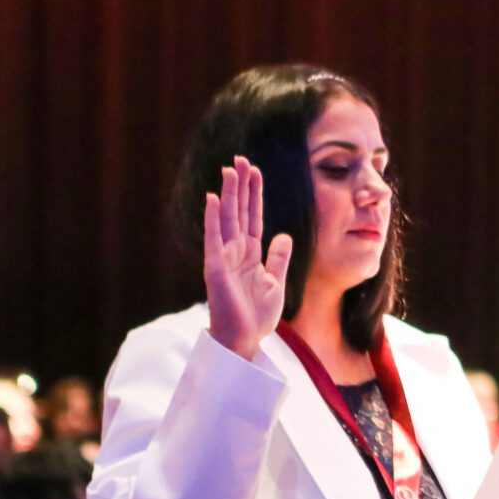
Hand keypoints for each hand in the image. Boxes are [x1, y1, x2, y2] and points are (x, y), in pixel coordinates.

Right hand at [203, 156, 292, 360]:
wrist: (245, 338)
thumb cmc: (257, 315)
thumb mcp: (276, 282)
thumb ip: (278, 258)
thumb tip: (284, 236)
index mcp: (251, 253)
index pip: (253, 217)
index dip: (254, 194)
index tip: (255, 171)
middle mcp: (236, 251)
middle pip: (239, 211)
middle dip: (241, 186)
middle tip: (241, 159)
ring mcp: (224, 257)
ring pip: (227, 219)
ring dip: (228, 194)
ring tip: (229, 170)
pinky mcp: (215, 267)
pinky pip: (214, 239)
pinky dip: (213, 219)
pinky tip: (213, 199)